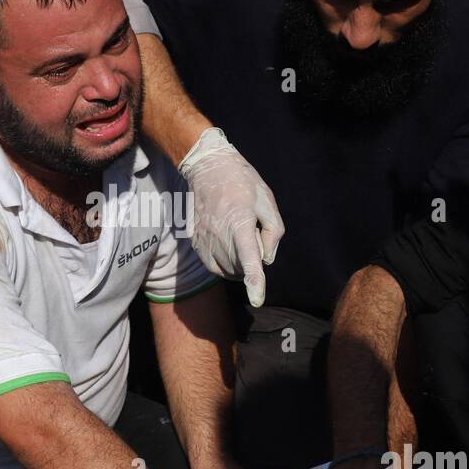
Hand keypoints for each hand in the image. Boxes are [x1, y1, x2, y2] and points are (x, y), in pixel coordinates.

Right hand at [178, 128, 283, 307]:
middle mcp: (219, 234)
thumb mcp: (267, 201)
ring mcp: (204, 240)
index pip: (249, 259)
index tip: (257, 300)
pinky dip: (226, 265)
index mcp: (240, 223)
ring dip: (239, 264)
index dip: (255, 281)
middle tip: (252, 232)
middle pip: (241, 268)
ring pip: (227, 271)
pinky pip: (214, 267)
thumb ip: (273, 232)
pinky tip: (229, 247)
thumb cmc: (242, 183)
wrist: (208, 168)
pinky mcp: (195, 242)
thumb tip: (265, 260)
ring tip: (239, 236)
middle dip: (253, 260)